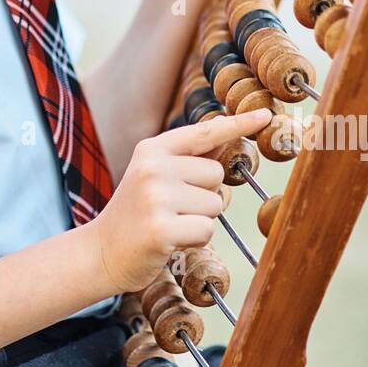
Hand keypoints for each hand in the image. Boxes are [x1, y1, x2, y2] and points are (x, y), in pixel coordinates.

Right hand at [89, 108, 271, 292]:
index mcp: (152, 149)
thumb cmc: (136, 213)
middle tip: (174, 208)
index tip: (265, 114)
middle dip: (206, 195)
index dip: (238, 124)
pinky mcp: (162, 228)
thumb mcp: (154, 175)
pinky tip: (170, 241)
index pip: (204, 132)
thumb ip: (188, 157)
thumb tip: (225, 130)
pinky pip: (207, 230)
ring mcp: (156, 197)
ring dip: (200, 220)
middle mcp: (154, 167)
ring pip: (216, 205)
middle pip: (217, 175)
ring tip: (170, 223)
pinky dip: (195, 239)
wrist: (101, 252)